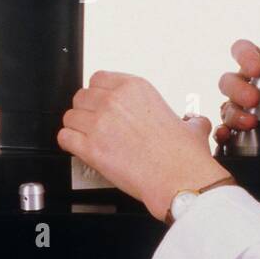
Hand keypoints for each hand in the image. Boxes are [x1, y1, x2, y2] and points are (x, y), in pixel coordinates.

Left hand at [58, 70, 227, 221]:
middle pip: (81, 96)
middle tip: (94, 123)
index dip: (98, 93)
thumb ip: (190, 120)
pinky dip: (68, 143)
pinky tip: (77, 148)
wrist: (178, 179)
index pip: (99, 78)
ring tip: (86, 137)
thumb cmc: (183, 156)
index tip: (101, 103)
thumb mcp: (193, 127)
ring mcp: (100, 123)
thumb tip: (195, 123)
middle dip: (86, 111)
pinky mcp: (90, 147)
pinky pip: (64, 137)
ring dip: (76, 128)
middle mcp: (114, 101)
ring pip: (70, 117)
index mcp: (135, 88)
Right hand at [215, 38, 259, 187]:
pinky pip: (223, 133)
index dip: (245, 55)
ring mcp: (240, 111)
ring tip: (252, 122)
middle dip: (239, 89)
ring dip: (236, 114)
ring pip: (226, 108)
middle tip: (254, 99)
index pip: (243, 51)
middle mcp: (246, 88)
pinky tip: (227, 135)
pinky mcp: (238, 134)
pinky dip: (221, 134)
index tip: (258, 68)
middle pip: (228, 81)